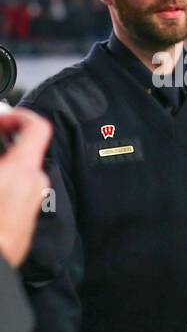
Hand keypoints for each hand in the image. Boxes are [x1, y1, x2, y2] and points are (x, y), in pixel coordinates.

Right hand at [0, 106, 51, 267]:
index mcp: (21, 170)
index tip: (3, 117)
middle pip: (25, 149)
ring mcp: (33, 201)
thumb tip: (0, 131)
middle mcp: (34, 184)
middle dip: (3, 142)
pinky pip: (18, 189)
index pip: (37, 127)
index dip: (20, 115)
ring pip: (20, 170)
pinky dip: (5, 182)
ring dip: (3, 163)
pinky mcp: (27, 216)